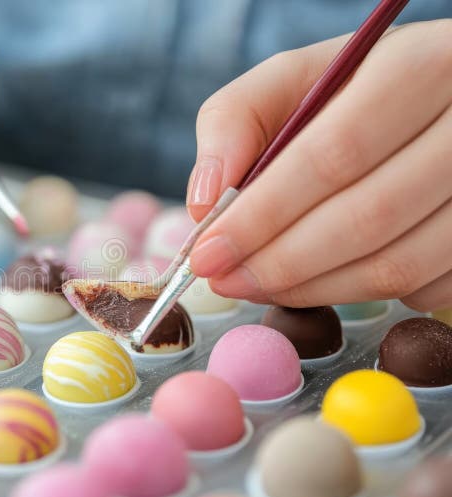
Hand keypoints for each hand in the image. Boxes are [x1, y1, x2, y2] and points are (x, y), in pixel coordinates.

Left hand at [185, 20, 451, 311]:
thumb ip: (234, 123)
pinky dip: (362, 294)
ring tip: (256, 284)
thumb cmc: (354, 89)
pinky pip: (426, 289)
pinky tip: (322, 275)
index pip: (334, 156)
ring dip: (313, 289)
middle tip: (224, 279)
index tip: (207, 252)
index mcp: (421, 66)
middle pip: (368, 218)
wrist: (440, 100)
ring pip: (399, 265)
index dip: (263, 215)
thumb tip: (204, 203)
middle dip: (279, 262)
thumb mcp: (292, 80)